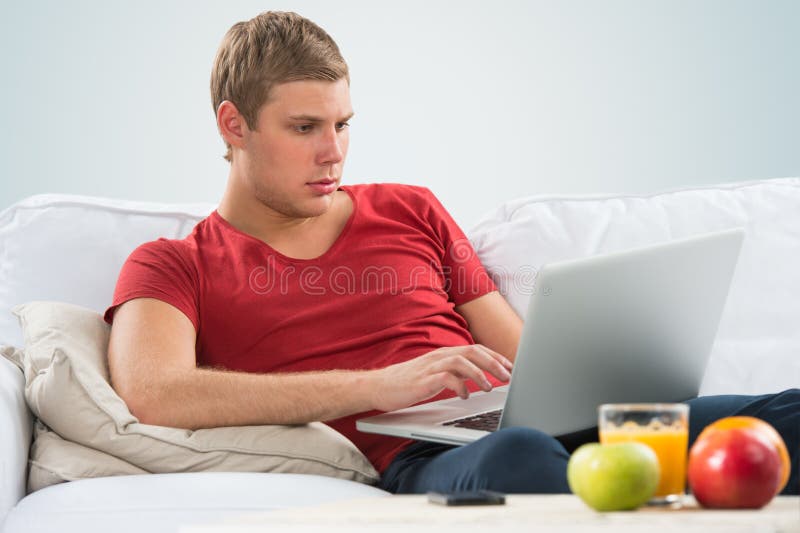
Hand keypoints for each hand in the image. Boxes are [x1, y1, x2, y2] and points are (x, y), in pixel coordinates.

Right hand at [368, 344, 513, 411]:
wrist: (378, 386)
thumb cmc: (408, 383)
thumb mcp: (437, 375)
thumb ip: (456, 373)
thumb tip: (480, 376)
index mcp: (444, 354)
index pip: (476, 349)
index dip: (496, 357)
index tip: (511, 367)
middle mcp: (440, 356)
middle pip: (473, 351)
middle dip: (494, 363)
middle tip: (509, 376)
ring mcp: (431, 367)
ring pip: (462, 361)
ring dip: (480, 373)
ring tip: (490, 387)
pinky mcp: (423, 380)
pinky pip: (446, 378)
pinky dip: (460, 385)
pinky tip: (465, 395)